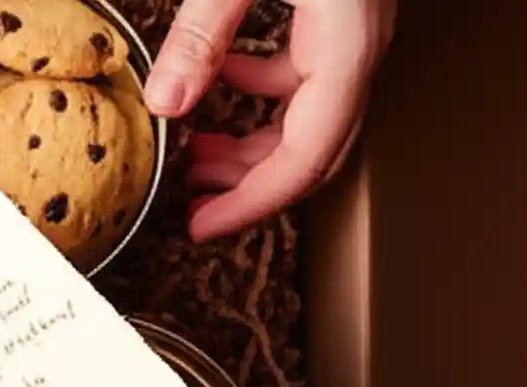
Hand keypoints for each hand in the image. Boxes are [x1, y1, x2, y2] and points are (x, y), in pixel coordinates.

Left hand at [147, 0, 395, 240]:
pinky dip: (257, 90)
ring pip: (308, 117)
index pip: (304, 159)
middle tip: (192, 202)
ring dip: (250, 142)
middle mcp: (361, 49)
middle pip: (309, 149)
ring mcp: (355, 35)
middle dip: (247, 184)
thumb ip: (201, 33)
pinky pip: (304, 75)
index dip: (250, 204)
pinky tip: (220, 78)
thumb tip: (166, 100)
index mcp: (347, 48)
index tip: (203, 225)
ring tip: (198, 153)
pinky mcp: (340, 15)